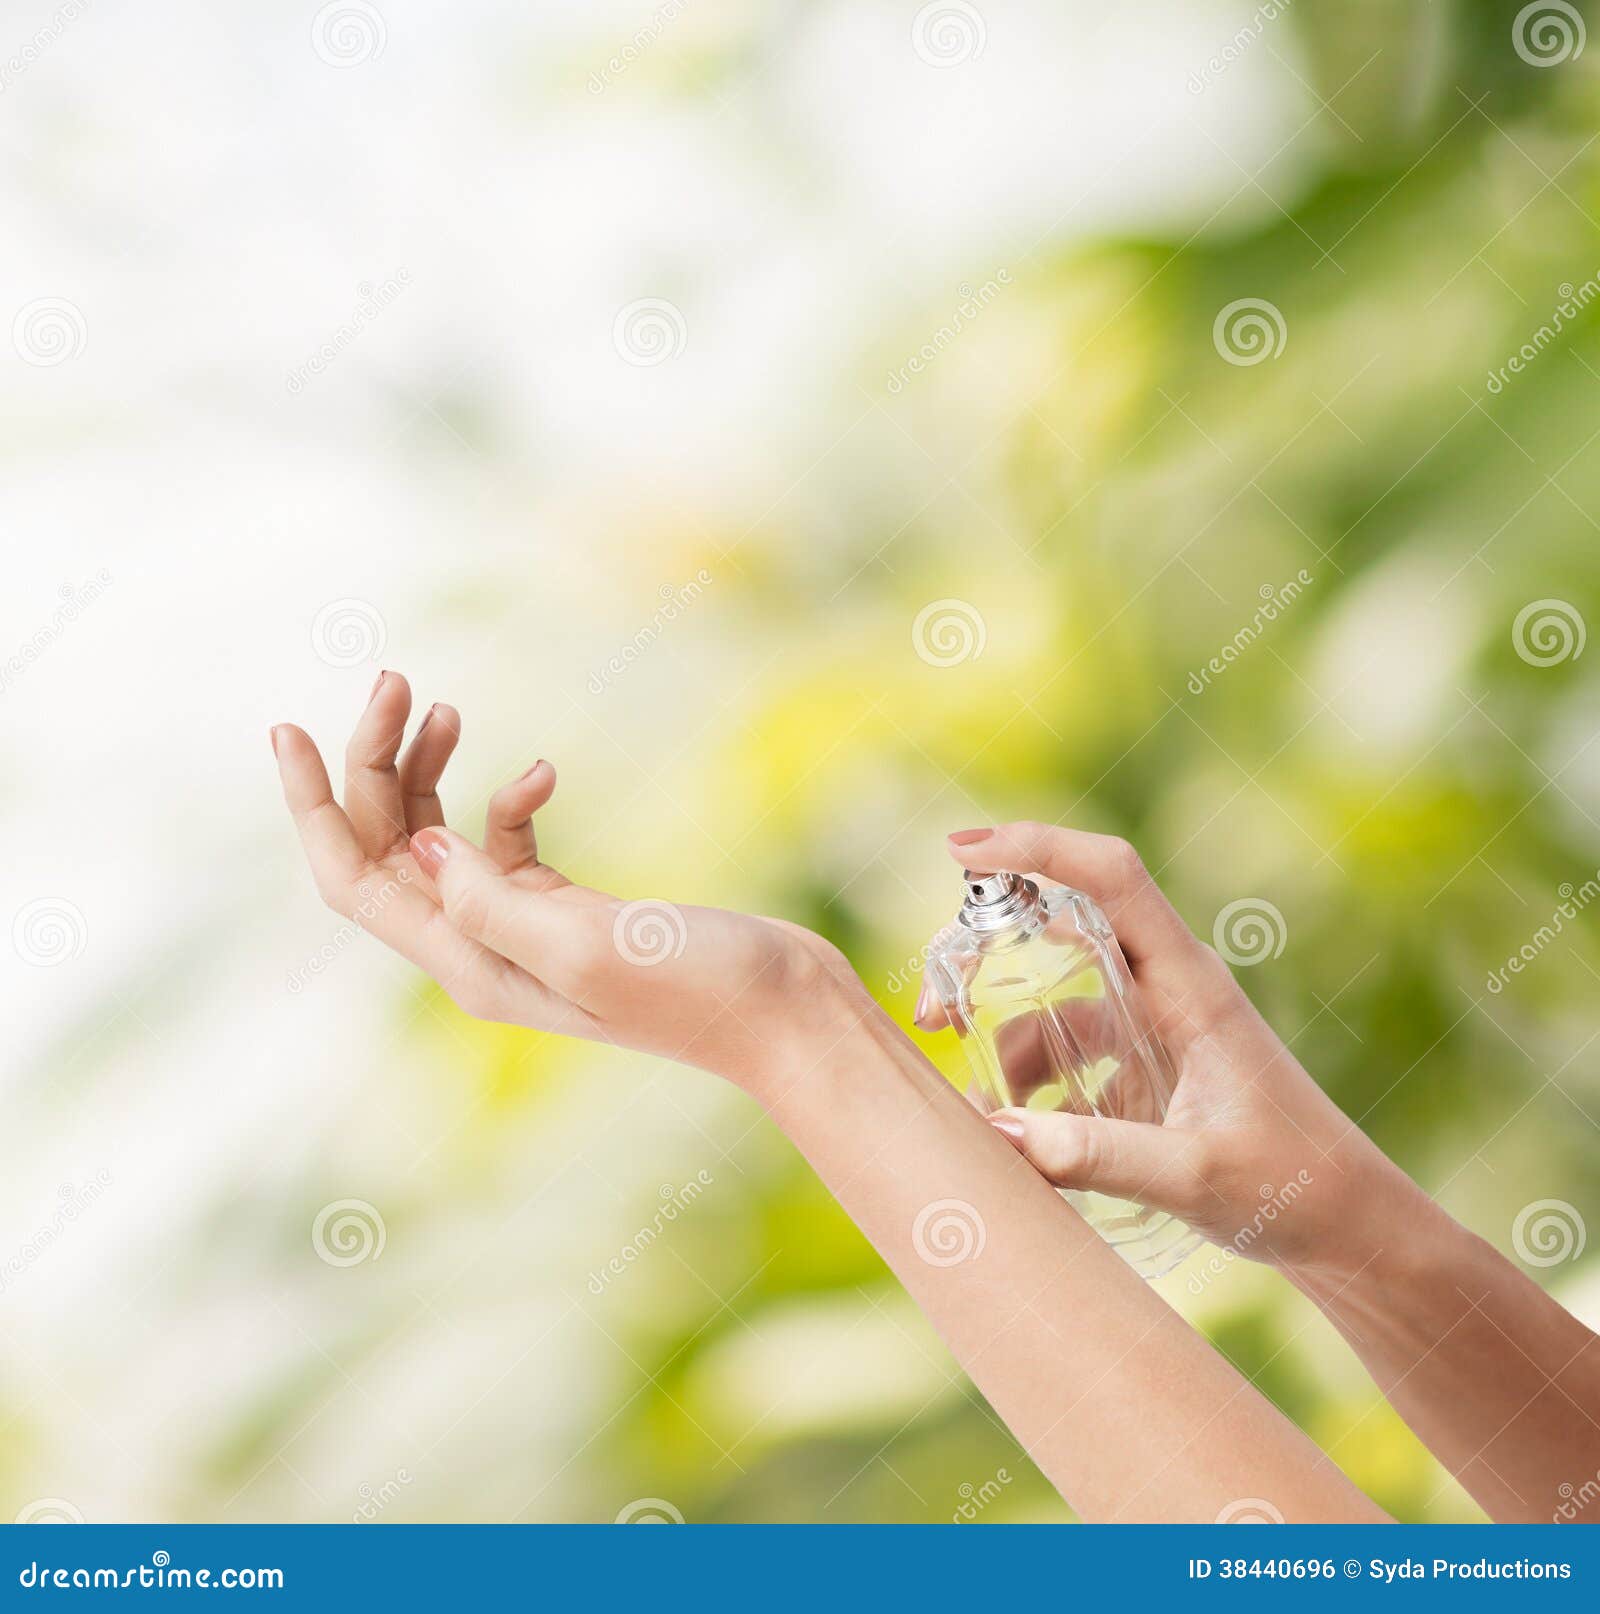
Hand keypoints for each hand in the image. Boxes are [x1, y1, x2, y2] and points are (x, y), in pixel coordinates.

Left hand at [271, 672, 870, 1086]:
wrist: (783, 1009)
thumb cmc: (697, 987)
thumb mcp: (587, 945)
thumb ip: (490, 901)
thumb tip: (419, 842)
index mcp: (470, 964)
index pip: (356, 879)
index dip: (312, 807)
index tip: (287, 730)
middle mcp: (482, 948)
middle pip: (391, 845)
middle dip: (377, 761)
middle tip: (395, 679)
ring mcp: (523, 926)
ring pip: (440, 835)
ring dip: (429, 769)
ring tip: (446, 704)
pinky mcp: (567, 906)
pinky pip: (508, 840)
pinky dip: (513, 797)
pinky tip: (547, 770)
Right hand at [916, 822, 1427, 1275]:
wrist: (1350, 1225)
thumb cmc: (1294, 1186)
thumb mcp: (1194, 1174)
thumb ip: (1097, 1157)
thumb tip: (996, 1134)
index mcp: (1190, 983)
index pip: (1110, 876)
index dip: (1037, 847)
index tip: (962, 851)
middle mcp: (1169, 987)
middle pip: (1062, 928)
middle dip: (987, 953)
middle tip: (933, 1014)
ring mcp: (1158, 1024)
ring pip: (1057, 997)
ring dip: (1006, 1033)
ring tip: (974, 1095)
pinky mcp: (1151, 1065)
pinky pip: (1072, 1047)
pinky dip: (1035, 1077)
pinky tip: (1022, 1129)